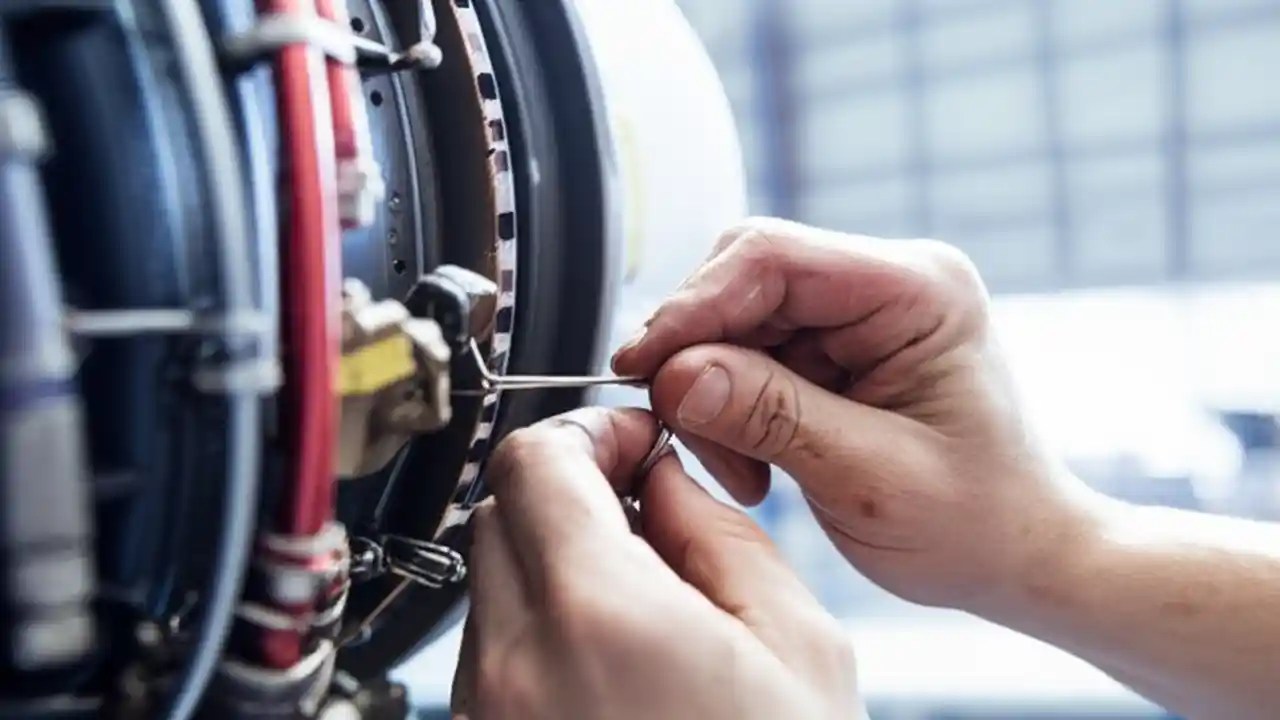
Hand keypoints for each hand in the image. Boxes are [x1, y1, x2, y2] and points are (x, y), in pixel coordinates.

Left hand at [450, 408, 862, 719]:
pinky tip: (616, 652)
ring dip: (554, 556)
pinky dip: (542, 622)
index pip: (536, 462)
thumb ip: (717, 535)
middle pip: (501, 510)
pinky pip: (493, 650)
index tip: (634, 444)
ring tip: (641, 593)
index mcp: (598, 617)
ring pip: (492, 580)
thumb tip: (665, 479)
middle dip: (568, 487)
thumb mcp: (795, 646)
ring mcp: (490, 714)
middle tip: (640, 505)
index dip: (590, 433)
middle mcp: (517, 665)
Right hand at [612, 218, 1105, 614]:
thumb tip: (675, 377)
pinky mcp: (833, 347)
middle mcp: (885, 283)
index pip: (773, 257)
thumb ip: (773, 418)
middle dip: (699, 354)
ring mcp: (858, 313)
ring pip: (734, 320)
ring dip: (711, 394)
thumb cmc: (979, 522)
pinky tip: (751, 464)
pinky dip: (729, 410)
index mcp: (918, 290)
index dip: (694, 305)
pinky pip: (747, 355)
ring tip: (742, 472)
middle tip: (685, 430)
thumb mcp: (873, 479)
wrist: (1018, 553)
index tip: (642, 366)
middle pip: (743, 278)